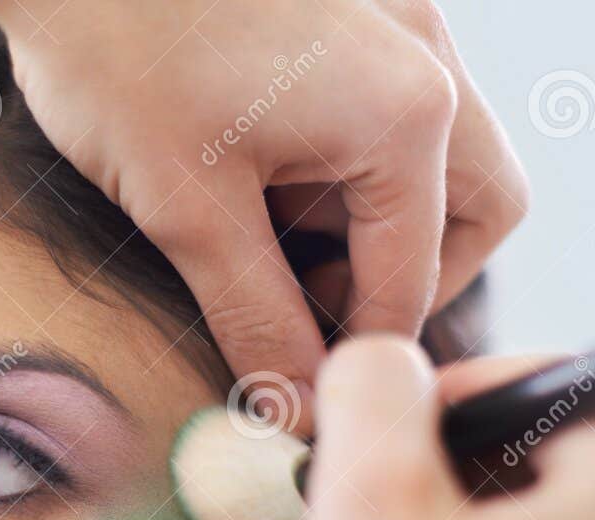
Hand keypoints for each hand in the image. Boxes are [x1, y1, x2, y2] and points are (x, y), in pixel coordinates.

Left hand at [0, 0, 528, 432]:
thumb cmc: (117, 48)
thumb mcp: (189, 211)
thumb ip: (256, 318)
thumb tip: (292, 404)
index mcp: (403, 113)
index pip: (412, 281)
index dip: (353, 351)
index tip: (303, 388)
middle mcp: (428, 57)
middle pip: (477, 210)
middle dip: (408, 276)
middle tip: (319, 304)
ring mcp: (401, 20)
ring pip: (443, 156)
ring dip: (377, 216)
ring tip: (277, 225)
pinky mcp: (363, 6)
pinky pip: (393, 107)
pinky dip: (348, 159)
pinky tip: (267, 167)